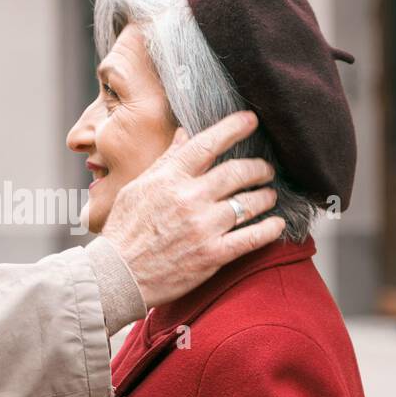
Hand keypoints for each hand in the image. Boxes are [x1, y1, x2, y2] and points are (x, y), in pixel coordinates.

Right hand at [99, 112, 284, 307]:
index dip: (234, 128)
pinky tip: (277, 224)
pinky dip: (270, 229)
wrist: (117, 276)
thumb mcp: (137, 188)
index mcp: (169, 179)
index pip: (208, 144)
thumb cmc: (124, 231)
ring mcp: (203, 227)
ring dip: (266, 196)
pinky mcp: (212, 255)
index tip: (251, 120)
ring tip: (269, 194)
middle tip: (265, 168)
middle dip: (258, 167)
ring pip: (249, 203)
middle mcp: (189, 199)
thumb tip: (184, 134)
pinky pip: (252, 237)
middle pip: (237, 172)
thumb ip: (165, 162)